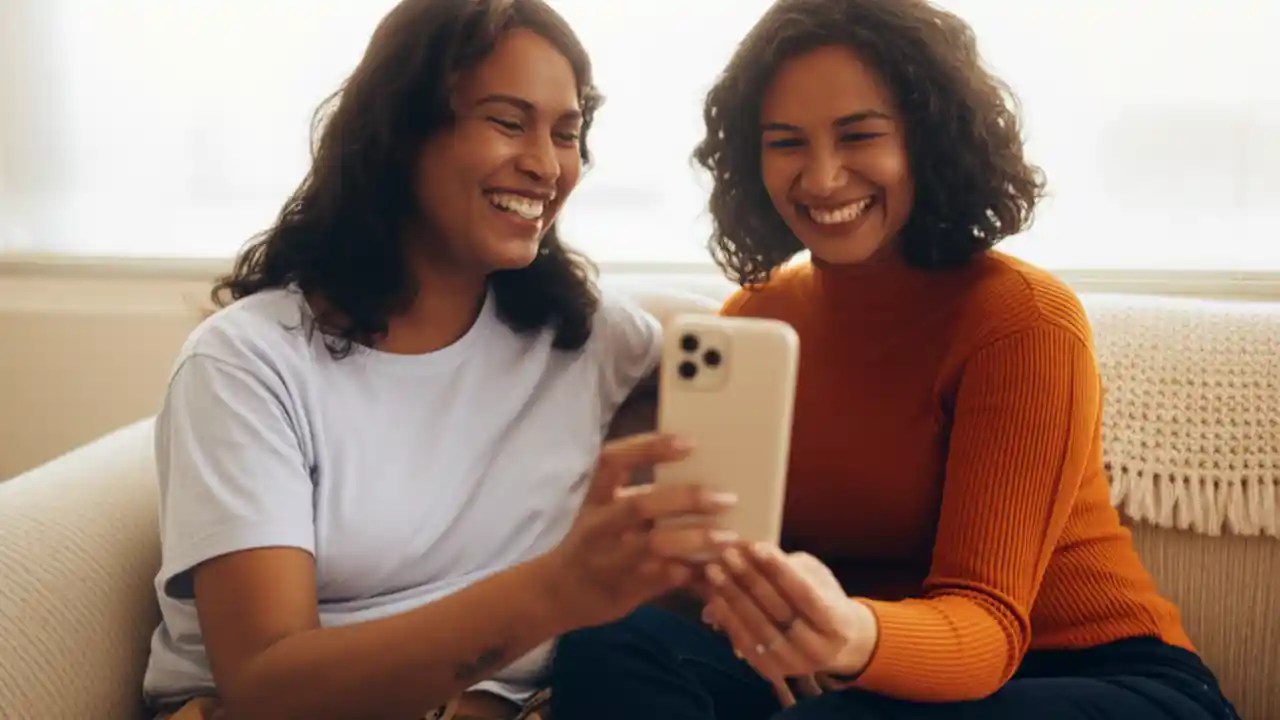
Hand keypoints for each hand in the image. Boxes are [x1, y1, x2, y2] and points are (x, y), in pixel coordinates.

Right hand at [541, 432, 738, 628]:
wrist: (559, 593)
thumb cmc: (593, 541)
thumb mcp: (604, 511)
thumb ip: (640, 496)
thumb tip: (702, 476)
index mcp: (595, 497)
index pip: (613, 462)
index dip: (648, 448)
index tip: (689, 442)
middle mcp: (598, 526)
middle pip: (639, 506)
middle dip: (685, 499)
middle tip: (726, 497)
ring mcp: (608, 560)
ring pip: (654, 546)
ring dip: (695, 539)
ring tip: (729, 537)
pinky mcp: (623, 591)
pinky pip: (664, 580)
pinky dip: (693, 573)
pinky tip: (719, 568)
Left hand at [699, 543, 876, 681]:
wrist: (833, 644)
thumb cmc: (822, 597)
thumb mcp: (815, 576)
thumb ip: (788, 566)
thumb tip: (750, 551)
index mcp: (838, 623)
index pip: (805, 593)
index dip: (778, 569)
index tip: (754, 546)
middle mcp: (818, 650)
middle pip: (779, 611)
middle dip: (750, 580)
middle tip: (727, 554)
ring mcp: (795, 665)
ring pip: (760, 628)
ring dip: (733, 598)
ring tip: (714, 571)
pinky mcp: (773, 671)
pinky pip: (746, 644)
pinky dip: (729, 620)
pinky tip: (714, 597)